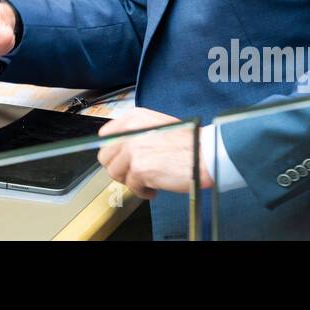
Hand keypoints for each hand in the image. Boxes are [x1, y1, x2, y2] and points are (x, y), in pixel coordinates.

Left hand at [97, 107, 211, 198]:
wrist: (205, 153)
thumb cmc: (188, 142)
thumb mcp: (158, 126)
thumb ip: (136, 134)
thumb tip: (121, 150)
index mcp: (133, 118)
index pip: (105, 136)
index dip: (113, 152)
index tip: (122, 160)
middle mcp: (129, 131)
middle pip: (105, 157)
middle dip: (119, 168)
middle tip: (135, 173)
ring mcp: (132, 150)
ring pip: (115, 174)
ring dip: (131, 181)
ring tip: (148, 180)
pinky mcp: (139, 168)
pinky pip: (131, 187)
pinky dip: (143, 191)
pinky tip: (155, 187)